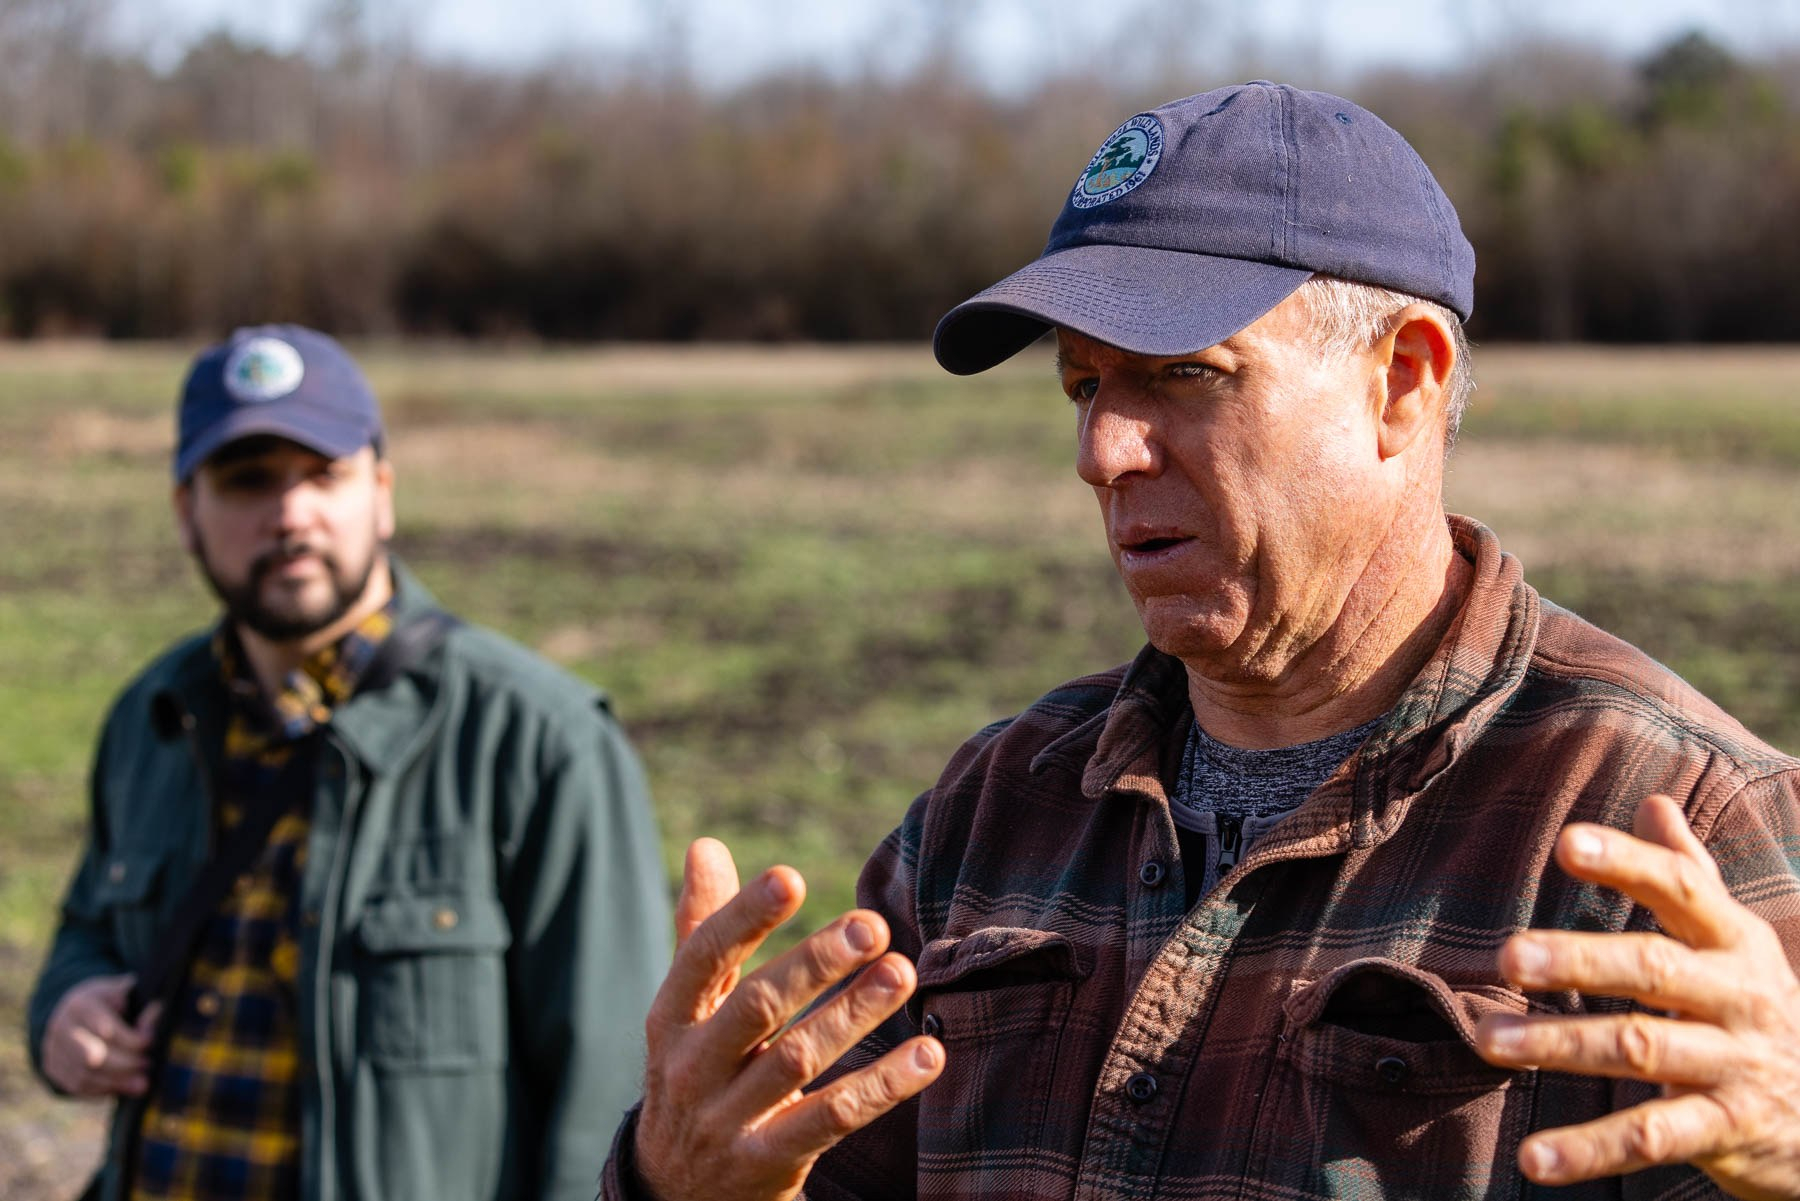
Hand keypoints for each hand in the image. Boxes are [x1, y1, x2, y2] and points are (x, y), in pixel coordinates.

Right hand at [41, 974, 161, 1097]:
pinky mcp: (52, 1068)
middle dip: (126, 1065)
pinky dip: (102, 1090)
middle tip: (147, 1065)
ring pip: (84, 1076)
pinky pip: (77, 1086)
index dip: (132, 1040)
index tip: (150, 1042)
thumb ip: (140, 1007)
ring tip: (141, 1082)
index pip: (107, 1030)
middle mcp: (60, 1028)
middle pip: (93, 1058)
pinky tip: (122, 1087)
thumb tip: (157, 1014)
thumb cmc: (106, 1002)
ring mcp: (52, 1050)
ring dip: (117, 1082)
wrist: (71, 1011)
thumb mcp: (123, 995)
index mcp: (80, 1005)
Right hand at [633, 838, 944, 1200]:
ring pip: (798, 1061)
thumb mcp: (687, 1007)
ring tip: (902, 973)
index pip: (704, 957)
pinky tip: (928, 1054)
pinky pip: (833, 1120)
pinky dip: (882, 1087)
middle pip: (757, 1008)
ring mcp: (729, 1119)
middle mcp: (693, 1067)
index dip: (744, 917)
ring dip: (854, 1016)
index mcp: (672, 1016)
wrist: (674, 1191)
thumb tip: (708, 845)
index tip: (790, 877)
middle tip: (870, 925)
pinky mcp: (768, 1162)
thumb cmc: (695, 1070)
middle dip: (814, 964)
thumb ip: (703, 927)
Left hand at [1476, 793, 1799, 1198]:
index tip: (1565, 842)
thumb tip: (1654, 801)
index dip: (1628, 863)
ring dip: (1559, 1045)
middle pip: (1653, 969)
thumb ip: (1690, 875)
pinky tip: (1533, 1157)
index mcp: (1734, 942)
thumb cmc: (1758, 1008)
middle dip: (1580, 959)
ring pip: (1640, 1049)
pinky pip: (1651, 1137)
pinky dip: (1590, 1149)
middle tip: (1507, 954)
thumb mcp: (1736, 942)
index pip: (1683, 889)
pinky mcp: (1728, 1130)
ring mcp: (1735, 1065)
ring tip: (1487, 1041)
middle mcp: (1739, 996)